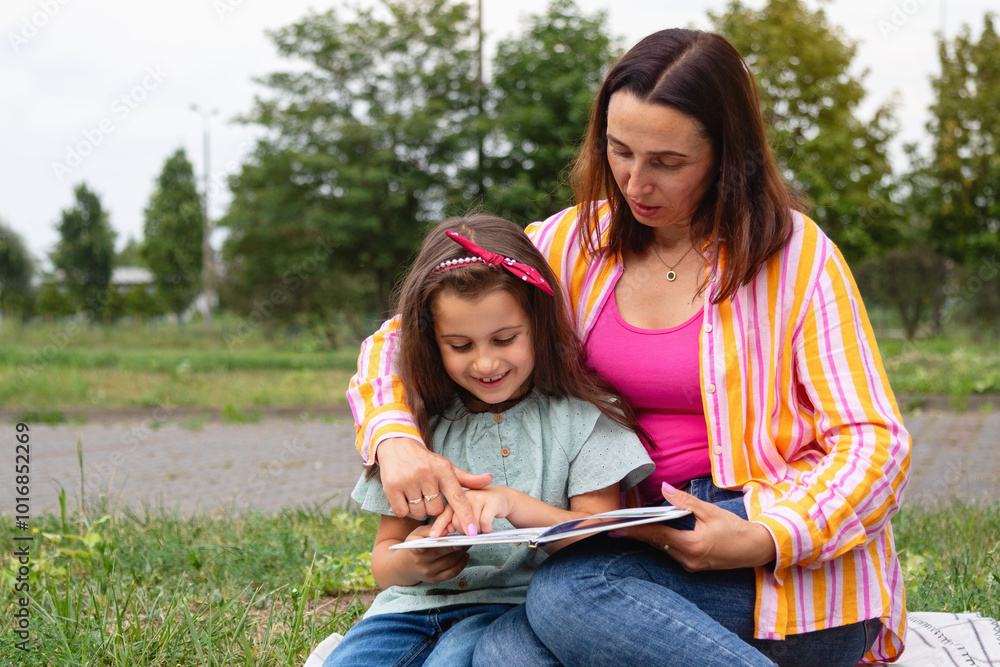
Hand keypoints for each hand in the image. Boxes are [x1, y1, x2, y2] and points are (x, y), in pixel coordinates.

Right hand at [376, 437, 492, 532]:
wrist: (397, 445)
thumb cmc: (426, 461)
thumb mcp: (447, 467)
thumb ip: (468, 478)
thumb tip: (489, 479)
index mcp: (443, 470)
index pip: (457, 497)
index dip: (466, 516)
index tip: (473, 532)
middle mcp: (426, 474)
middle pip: (436, 510)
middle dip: (433, 506)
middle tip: (427, 493)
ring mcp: (408, 480)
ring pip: (419, 513)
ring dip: (418, 508)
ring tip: (415, 492)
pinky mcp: (391, 487)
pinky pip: (402, 511)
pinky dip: (403, 508)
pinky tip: (403, 495)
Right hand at [402, 524, 470, 583]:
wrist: (407, 566)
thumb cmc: (417, 545)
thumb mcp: (417, 534)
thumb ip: (429, 530)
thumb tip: (445, 531)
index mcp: (414, 549)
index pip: (418, 548)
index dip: (423, 546)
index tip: (431, 542)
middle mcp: (421, 563)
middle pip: (441, 553)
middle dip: (456, 544)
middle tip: (467, 537)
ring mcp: (429, 573)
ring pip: (450, 562)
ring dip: (461, 553)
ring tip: (468, 544)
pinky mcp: (435, 580)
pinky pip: (452, 573)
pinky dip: (462, 564)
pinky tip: (466, 555)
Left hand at [427, 487, 514, 537]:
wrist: (501, 498)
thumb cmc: (481, 507)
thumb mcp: (466, 512)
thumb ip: (455, 519)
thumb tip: (448, 530)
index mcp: (456, 497)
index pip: (445, 513)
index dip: (439, 525)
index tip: (434, 536)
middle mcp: (466, 495)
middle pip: (458, 522)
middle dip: (464, 531)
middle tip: (472, 529)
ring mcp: (479, 496)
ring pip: (471, 525)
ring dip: (478, 531)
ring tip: (482, 526)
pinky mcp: (492, 501)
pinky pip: (484, 522)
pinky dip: (487, 529)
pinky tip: (489, 526)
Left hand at [624, 482, 776, 570]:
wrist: (757, 549)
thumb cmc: (736, 529)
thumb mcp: (711, 511)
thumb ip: (685, 501)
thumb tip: (664, 488)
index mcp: (692, 546)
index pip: (657, 535)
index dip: (636, 530)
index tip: (616, 527)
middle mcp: (689, 559)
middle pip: (656, 543)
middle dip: (637, 533)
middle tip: (614, 526)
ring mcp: (691, 566)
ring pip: (662, 549)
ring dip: (648, 537)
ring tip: (628, 526)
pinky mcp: (694, 566)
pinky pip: (671, 552)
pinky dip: (661, 541)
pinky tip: (652, 531)